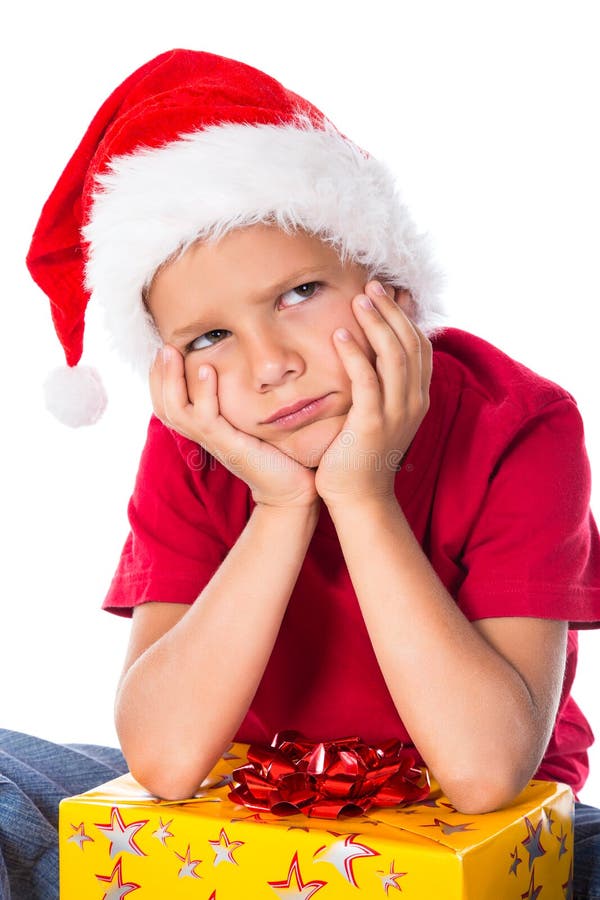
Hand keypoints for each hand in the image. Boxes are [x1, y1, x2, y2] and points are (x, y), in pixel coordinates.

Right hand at [150, 347, 319, 509]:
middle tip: (164, 347)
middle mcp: (203, 436)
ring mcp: (214, 442)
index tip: (163, 350)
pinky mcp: (230, 446)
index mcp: (204, 429)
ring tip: (174, 351)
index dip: (159, 379)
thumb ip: (238, 400)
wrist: (290, 487)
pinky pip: (206, 418)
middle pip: (163, 406)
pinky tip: (207, 369)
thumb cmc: (274, 452)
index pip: (167, 404)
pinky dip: (204, 392)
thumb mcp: (250, 421)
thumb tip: (240, 367)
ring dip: (172, 378)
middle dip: (159, 374)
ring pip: (176, 411)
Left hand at [315, 280, 431, 508]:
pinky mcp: (372, 424)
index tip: (388, 292)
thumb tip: (372, 352)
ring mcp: (396, 413)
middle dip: (390, 311)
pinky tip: (341, 335)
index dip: (405, 316)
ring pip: (393, 356)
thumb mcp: (379, 413)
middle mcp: (412, 402)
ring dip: (376, 323)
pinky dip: (356, 355)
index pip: (419, 346)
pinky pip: (367, 381)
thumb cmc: (361, 454)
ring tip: (359, 298)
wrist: (358, 498)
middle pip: (409, 344)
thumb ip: (381, 384)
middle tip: (371, 285)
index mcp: (417, 398)